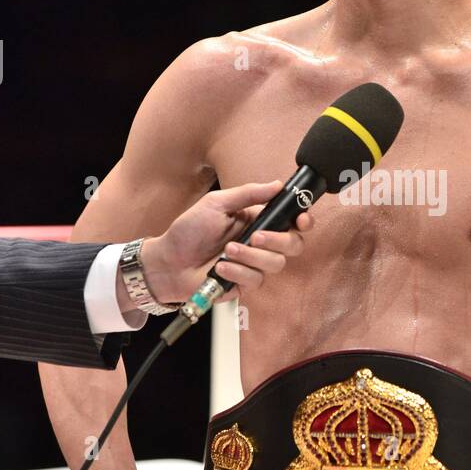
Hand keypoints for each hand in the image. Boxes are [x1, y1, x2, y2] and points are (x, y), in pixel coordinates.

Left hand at [138, 178, 313, 305]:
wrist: (168, 261)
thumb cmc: (188, 230)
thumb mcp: (216, 204)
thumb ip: (248, 194)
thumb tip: (278, 185)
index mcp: (257, 221)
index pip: (291, 222)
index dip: (302, 221)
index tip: (301, 220)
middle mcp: (260, 243)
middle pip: (293, 245)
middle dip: (278, 240)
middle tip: (255, 236)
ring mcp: (253, 265)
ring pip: (275, 264)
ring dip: (251, 257)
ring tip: (226, 252)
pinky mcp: (244, 285)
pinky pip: (255, 280)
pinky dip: (238, 272)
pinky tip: (220, 268)